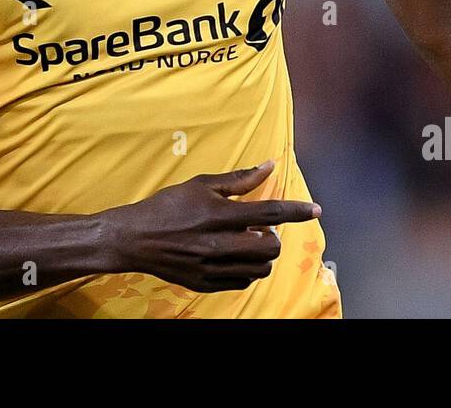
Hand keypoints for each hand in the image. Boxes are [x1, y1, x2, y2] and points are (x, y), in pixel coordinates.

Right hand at [101, 161, 320, 292]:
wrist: (134, 238)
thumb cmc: (167, 207)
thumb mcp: (201, 185)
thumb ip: (238, 179)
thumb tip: (269, 167)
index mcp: (217, 215)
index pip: (268, 213)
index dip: (296, 211)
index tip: (315, 210)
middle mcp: (217, 244)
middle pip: (270, 247)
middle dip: (273, 237)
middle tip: (258, 229)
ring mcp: (212, 267)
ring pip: (260, 268)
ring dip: (262, 255)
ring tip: (246, 243)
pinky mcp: (206, 284)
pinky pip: (243, 282)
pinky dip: (246, 270)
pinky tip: (234, 257)